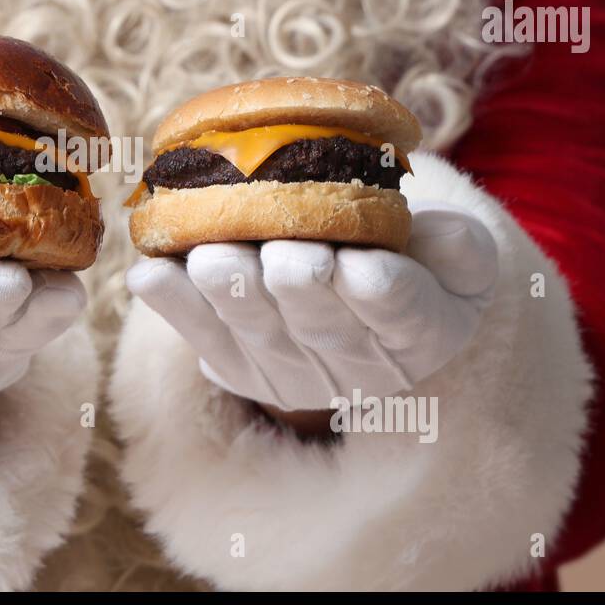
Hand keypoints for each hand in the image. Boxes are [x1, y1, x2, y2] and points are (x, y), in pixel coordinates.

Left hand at [124, 203, 497, 411]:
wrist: (361, 283)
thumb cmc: (414, 252)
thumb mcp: (455, 246)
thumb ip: (456, 243)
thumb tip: (433, 232)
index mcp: (421, 333)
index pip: (404, 315)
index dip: (382, 293)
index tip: (363, 267)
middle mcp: (353, 367)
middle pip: (321, 327)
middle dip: (298, 290)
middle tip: (285, 255)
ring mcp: (285, 372)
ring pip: (254, 331)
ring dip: (229, 294)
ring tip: (213, 258)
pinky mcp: (232, 365)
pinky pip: (198, 335)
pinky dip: (171, 306)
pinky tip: (148, 275)